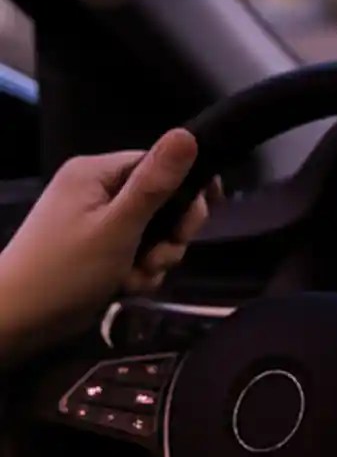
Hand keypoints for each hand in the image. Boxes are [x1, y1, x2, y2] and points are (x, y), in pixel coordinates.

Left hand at [0, 129, 215, 362]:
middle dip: (169, 235)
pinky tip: (127, 286)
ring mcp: (96, 221)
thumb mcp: (118, 226)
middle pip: (160, 200)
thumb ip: (155, 183)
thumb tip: (189, 133)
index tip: (199, 220)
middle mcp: (96, 190)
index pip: (158, 164)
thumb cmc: (66, 271)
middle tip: (160, 258)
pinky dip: (139, 270)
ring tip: (137, 278)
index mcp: (95, 173)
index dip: (186, 190)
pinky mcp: (97, 248)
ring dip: (155, 258)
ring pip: (153, 231)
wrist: (17, 323)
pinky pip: (136, 250)